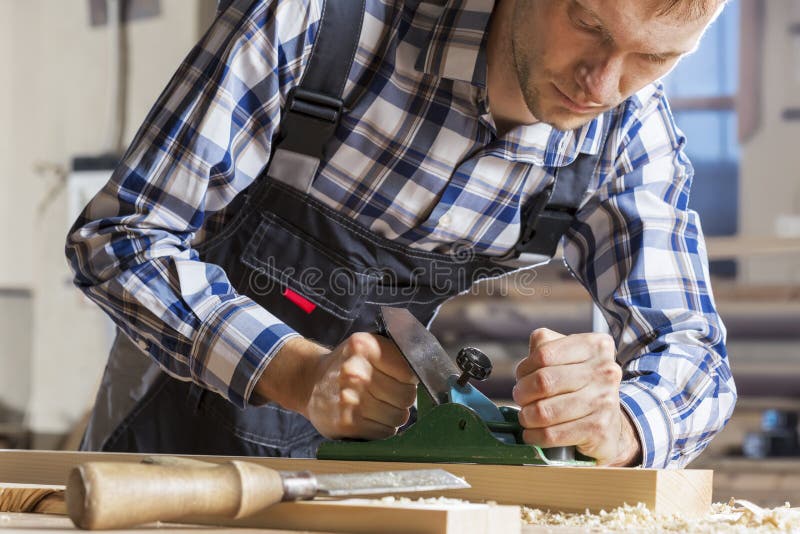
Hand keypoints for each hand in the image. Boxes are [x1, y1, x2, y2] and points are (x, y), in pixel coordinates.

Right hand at [261, 333, 417, 439]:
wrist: (310, 382)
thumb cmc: (347, 365)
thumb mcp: (367, 347)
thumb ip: (396, 354)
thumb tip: (433, 374)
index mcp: (363, 346)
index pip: (410, 371)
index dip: (409, 379)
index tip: (400, 379)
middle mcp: (354, 370)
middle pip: (406, 396)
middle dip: (402, 399)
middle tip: (387, 394)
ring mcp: (349, 398)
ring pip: (398, 417)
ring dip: (392, 415)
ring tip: (376, 406)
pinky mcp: (346, 423)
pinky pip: (384, 432)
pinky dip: (381, 429)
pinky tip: (367, 418)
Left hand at [513, 328, 640, 465]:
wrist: (610, 424)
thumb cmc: (579, 386)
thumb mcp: (566, 357)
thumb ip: (544, 347)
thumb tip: (524, 366)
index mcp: (595, 346)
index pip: (544, 353)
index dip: (524, 369)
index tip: (522, 378)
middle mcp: (605, 371)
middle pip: (544, 381)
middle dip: (522, 393)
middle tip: (521, 399)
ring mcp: (604, 401)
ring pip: (544, 410)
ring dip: (526, 416)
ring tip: (526, 417)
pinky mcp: (599, 430)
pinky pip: (552, 434)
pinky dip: (534, 436)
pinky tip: (532, 434)